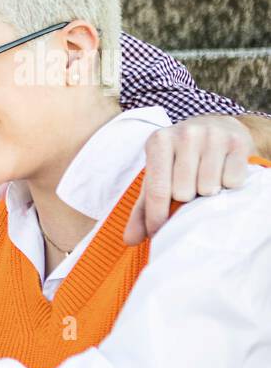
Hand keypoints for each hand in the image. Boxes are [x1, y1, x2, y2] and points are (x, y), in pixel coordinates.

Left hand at [124, 115, 252, 244]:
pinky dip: (228, 186)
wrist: (215, 127)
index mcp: (158, 141)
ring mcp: (213, 135)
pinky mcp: (238, 142)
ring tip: (205, 182)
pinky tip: (222, 174)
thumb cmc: (180, 159)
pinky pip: (232, 181)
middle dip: (186, 199)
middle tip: (189, 189)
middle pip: (184, 192)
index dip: (157, 218)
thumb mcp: (158, 176)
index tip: (159, 233)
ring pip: (209, 188)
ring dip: (207, 193)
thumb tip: (130, 240)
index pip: (157, 190)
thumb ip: (142, 208)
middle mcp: (185, 134)